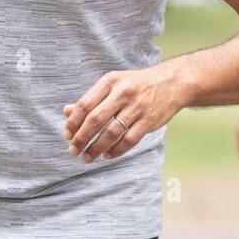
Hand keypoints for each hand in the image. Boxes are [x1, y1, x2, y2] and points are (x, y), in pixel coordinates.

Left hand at [62, 65, 185, 162]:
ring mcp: (137, 107)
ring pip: (111, 133)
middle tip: (73, 151)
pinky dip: (116, 150)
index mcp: (110, 81)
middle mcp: (122, 93)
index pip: (85, 104)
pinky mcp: (149, 120)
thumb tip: (66, 112)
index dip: (73, 122)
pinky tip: (107, 155)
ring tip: (87, 157)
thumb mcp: (113, 84)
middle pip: (95, 120)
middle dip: (81, 138)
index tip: (67, 135)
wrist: (173, 82)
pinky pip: (129, 140)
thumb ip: (91, 99)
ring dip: (96, 148)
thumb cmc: (136, 84)